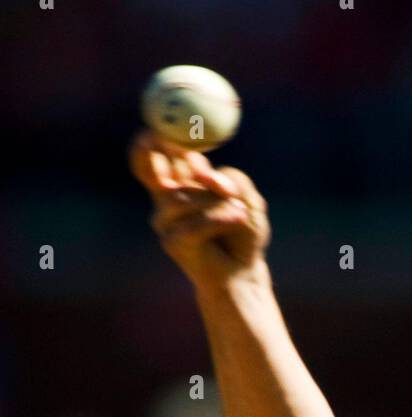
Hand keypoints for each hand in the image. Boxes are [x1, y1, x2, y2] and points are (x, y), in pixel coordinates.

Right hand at [128, 129, 270, 293]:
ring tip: (241, 211)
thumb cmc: (244, 231)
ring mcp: (166, 222)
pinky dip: (218, 220)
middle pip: (152, 172)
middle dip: (170, 159)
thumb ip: (230, 178)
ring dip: (214, 201)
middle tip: (193, 157)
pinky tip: (238, 218)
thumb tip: (200, 169)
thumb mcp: (247, 197)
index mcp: (178, 180)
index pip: (148, 157)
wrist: (245, 272)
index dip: (146, 144)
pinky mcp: (174, 243)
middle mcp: (166, 198)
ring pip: (181, 198)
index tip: (157, 131)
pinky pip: (193, 225)